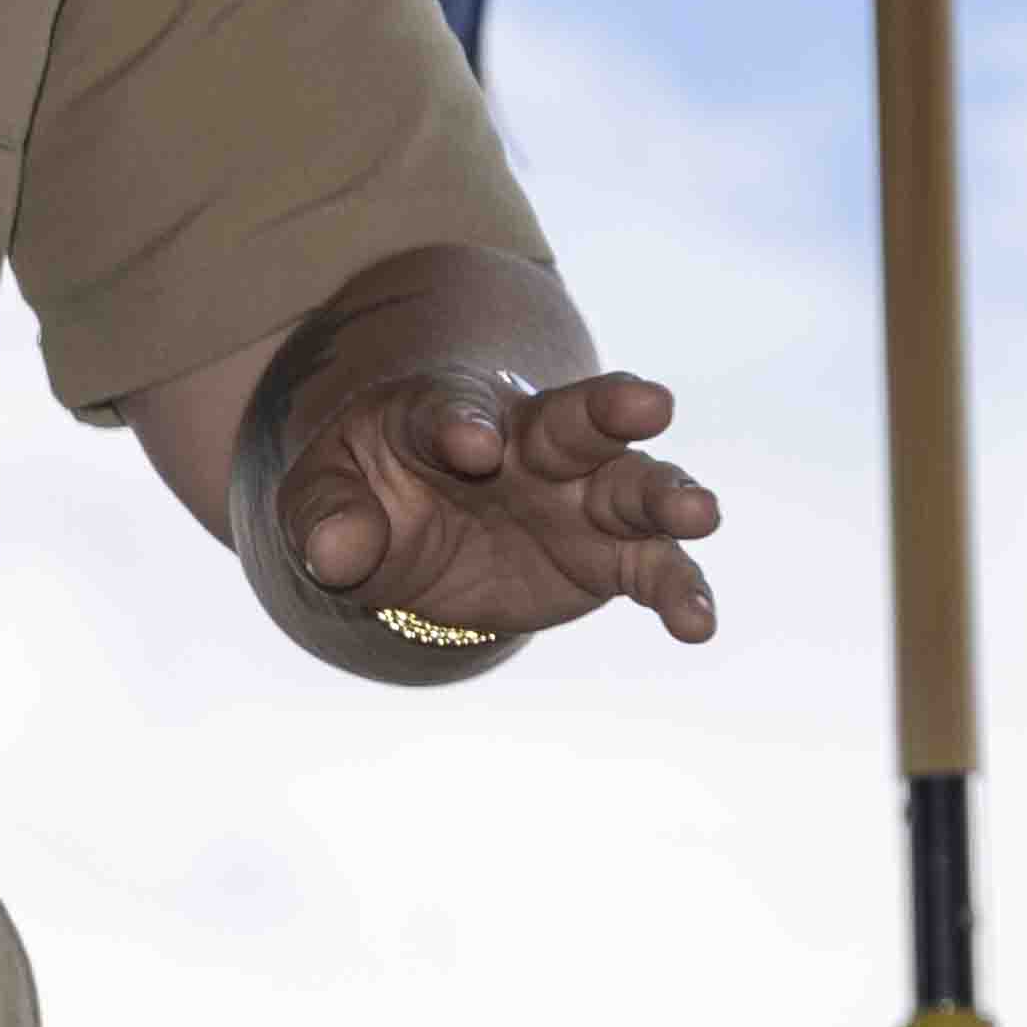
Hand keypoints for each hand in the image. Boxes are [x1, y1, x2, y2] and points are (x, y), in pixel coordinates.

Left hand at [262, 357, 725, 652]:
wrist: (418, 522)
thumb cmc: (370, 488)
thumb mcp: (322, 494)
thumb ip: (325, 515)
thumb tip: (337, 552)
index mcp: (452, 411)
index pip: (456, 409)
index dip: (462, 423)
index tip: (474, 445)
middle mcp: (533, 443)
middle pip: (578, 417)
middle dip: (613, 409)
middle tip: (651, 403)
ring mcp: (579, 496)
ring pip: (635, 485)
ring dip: (670, 495)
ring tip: (703, 514)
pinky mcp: (606, 556)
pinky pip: (651, 569)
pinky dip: (679, 592)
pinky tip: (700, 623)